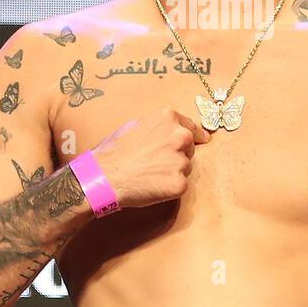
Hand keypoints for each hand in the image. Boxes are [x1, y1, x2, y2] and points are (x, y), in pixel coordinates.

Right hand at [87, 107, 211, 209]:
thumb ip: (158, 126)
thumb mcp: (135, 125)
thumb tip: (170, 129)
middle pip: (189, 147)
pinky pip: (180, 185)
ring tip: (149, 174)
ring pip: (185, 167)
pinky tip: (151, 185)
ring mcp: (181, 160)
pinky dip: (169, 188)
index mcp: (168, 118)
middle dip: (178, 154)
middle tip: (156, 163)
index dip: (196, 135)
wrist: (104, 176)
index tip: (203, 139)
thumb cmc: (114, 151)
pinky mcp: (180, 183)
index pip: (191, 127)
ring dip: (172, 171)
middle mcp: (180, 136)